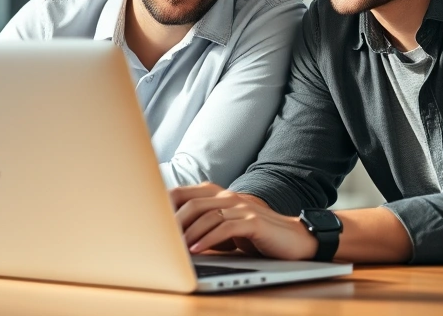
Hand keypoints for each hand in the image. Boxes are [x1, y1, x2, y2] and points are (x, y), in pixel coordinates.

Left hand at [170, 182, 317, 260]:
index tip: (148, 222)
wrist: (294, 239)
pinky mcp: (253, 222)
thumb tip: (173, 238)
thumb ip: (205, 225)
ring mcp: (242, 207)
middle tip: (159, 239)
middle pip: (191, 203)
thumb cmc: (256, 235)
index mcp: (218, 195)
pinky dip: (208, 239)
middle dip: (172, 222)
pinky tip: (197, 250)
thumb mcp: (227, 228)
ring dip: (188, 233)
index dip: (164, 205)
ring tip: (175, 249)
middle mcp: (228, 197)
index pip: (183, 193)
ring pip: (206, 215)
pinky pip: (226, 228)